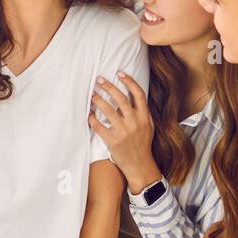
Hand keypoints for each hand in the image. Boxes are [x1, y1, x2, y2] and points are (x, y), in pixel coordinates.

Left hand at [88, 71, 159, 191]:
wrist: (139, 164)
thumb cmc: (142, 144)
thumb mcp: (148, 126)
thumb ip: (142, 112)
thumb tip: (133, 94)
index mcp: (144, 117)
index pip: (138, 94)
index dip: (129, 82)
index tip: (120, 73)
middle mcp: (134, 123)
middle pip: (121, 99)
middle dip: (109, 87)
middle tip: (99, 80)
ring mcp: (123, 132)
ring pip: (108, 110)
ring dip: (98, 100)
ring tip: (92, 94)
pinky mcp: (113, 141)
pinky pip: (99, 126)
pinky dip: (92, 119)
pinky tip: (89, 114)